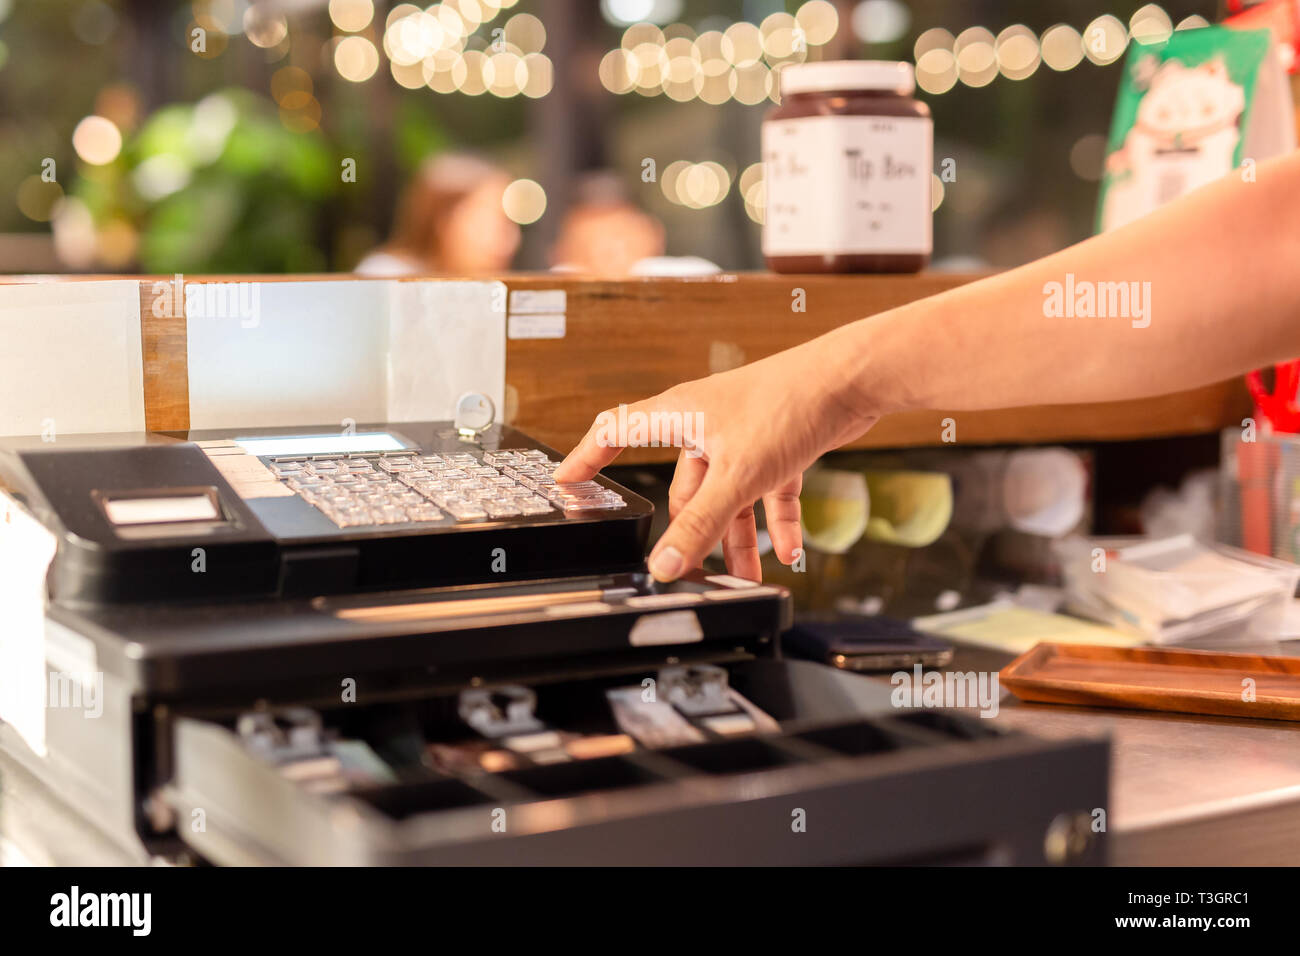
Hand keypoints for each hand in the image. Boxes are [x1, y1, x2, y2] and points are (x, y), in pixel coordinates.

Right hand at [553, 333, 879, 581]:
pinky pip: (769, 492)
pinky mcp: (778, 445)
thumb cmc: (790, 403)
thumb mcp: (738, 475)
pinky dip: (777, 522)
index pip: (617, 431)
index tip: (568, 482)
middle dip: (692, 532)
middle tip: (692, 572)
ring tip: (748, 577)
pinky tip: (789, 552)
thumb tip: (665, 564)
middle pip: (685, 487)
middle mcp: (707, 423)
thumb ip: (701, 524)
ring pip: (730, 496)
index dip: (589, 457)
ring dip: (739, 538)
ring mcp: (743, 435)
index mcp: (681, 416)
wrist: (853, 380)